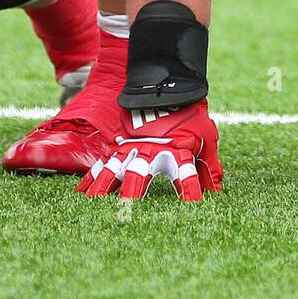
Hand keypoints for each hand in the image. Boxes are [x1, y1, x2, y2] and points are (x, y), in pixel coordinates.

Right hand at [77, 100, 222, 200]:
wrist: (169, 86)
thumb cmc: (190, 114)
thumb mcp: (206, 137)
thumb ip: (209, 167)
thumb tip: (217, 192)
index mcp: (177, 151)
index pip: (187, 176)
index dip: (190, 192)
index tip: (193, 209)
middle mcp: (151, 151)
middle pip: (139, 175)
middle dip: (131, 194)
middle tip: (125, 212)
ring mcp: (132, 147)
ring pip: (114, 169)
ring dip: (103, 188)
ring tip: (92, 205)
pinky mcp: (118, 144)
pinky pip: (102, 164)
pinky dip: (91, 179)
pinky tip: (81, 193)